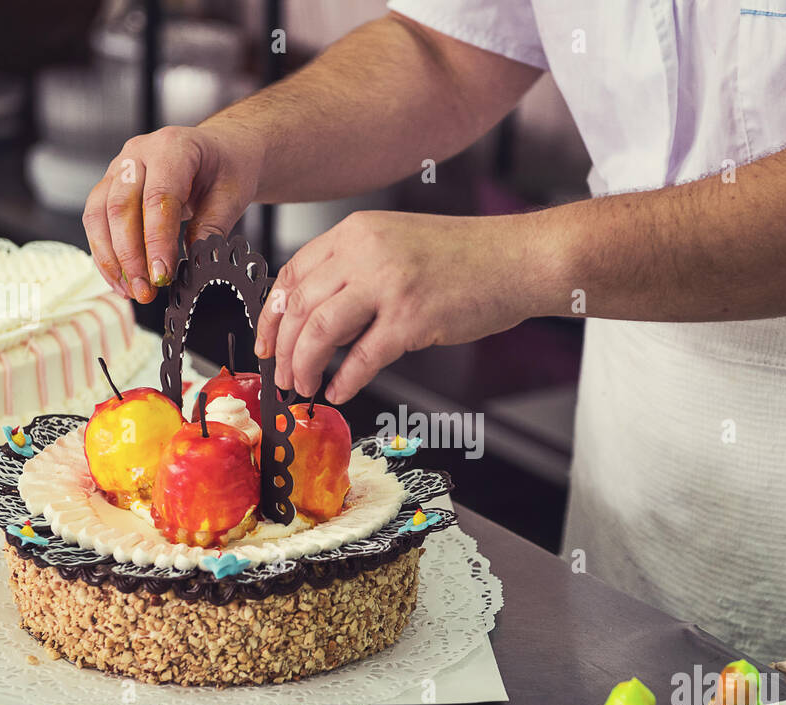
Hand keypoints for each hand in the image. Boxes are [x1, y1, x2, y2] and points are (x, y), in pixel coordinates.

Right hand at [82, 123, 263, 302]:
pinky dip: (105, 253)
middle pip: (121, 207)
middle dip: (130, 256)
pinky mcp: (110, 186)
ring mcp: (119, 168)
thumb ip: (212, 228)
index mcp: (172, 147)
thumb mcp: (231, 196)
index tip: (161, 275)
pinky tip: (121, 280)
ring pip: (99, 214)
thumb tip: (195, 265)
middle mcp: (138, 154)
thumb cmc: (226, 167)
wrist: (219, 151)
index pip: (158, 198)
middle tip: (145, 290)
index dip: (156, 241)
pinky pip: (96, 220)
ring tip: (131, 291)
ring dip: (111, 258)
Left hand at [256, 211, 537, 403]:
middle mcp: (366, 253)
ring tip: (304, 387)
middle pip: (300, 305)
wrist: (518, 259)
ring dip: (304, 366)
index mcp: (357, 232)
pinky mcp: (412, 319)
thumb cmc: (467, 257)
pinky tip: (340, 391)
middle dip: (283, 348)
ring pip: (320, 331)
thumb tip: (318, 316)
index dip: (272, 314)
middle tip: (282, 375)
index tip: (267, 342)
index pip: (293, 273)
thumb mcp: (398, 244)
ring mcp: (388, 285)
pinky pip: (361, 357)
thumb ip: (356, 270)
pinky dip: (345, 380)